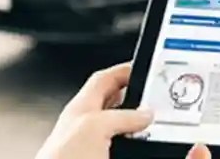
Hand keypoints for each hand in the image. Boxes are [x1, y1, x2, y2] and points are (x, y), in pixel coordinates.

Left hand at [36, 63, 219, 158]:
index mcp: (82, 108)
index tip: (146, 69)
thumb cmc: (62, 158)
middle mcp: (87, 126)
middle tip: (157, 101)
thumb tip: (145, 113)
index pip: (105, 79)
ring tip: (156, 129)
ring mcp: (94, 146)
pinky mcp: (101, 158)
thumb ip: (122, 116)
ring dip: (140, 129)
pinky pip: (126, 149)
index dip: (125, 71)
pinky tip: (148, 150)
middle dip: (138, 102)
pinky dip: (139, 148)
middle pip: (117, 105)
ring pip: (123, 130)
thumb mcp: (96, 127)